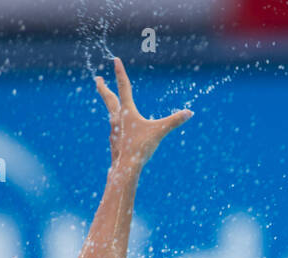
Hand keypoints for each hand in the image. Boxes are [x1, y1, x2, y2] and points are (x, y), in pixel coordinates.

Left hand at [94, 57, 192, 173]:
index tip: (115, 60)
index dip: (120, 72)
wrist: (125, 167)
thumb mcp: (160, 132)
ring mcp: (114, 130)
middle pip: (108, 98)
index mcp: (127, 111)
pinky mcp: (114, 141)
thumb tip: (190, 113)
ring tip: (112, 105)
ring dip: (111, 107)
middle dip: (103, 87)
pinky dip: (116, 125)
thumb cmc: (141, 147)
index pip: (123, 86)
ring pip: (111, 114)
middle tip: (97, 80)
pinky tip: (119, 131)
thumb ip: (174, 121)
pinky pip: (115, 129)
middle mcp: (117, 117)